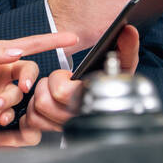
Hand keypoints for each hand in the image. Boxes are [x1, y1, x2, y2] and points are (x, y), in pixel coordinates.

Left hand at [19, 24, 140, 133]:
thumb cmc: (114, 82)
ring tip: (54, 93)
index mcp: (91, 101)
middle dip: (46, 86)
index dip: (59, 80)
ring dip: (40, 99)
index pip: (61, 91)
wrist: (112, 104)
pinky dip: (35, 113)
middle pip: (44, 102)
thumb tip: (129, 31)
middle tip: (59, 83)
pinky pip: (33, 124)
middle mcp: (78, 118)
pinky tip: (47, 105)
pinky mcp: (53, 131)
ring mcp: (65, 127)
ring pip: (36, 113)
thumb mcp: (125, 65)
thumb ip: (128, 47)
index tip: (67, 76)